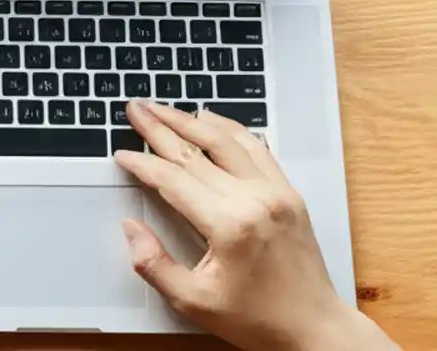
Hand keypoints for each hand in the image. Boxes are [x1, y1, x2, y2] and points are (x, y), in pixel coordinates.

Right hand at [116, 100, 397, 350]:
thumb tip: (131, 228)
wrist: (314, 329)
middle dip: (160, 127)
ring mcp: (276, 192)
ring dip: (191, 120)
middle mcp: (255, 199)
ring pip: (226, 140)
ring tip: (165, 108)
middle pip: (195, 152)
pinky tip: (211, 120)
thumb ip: (153, 263)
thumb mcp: (193, 300)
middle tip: (135, 109)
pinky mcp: (289, 193)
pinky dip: (230, 129)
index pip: (173, 180)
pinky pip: (256, 148)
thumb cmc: (257, 319)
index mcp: (229, 225)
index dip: (142, 164)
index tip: (122, 154)